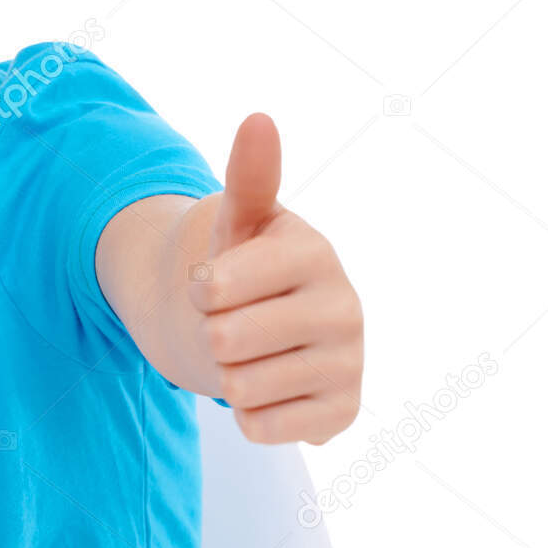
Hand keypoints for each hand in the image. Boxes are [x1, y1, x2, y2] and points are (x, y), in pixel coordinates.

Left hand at [188, 112, 363, 444]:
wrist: (266, 331)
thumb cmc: (247, 269)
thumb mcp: (240, 223)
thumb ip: (248, 178)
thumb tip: (258, 120)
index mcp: (315, 253)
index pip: (216, 286)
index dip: (199, 289)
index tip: (217, 282)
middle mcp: (345, 308)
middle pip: (225, 340)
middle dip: (212, 335)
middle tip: (235, 322)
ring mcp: (348, 364)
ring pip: (239, 388)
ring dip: (228, 376)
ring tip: (253, 353)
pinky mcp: (341, 414)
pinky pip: (262, 427)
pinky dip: (250, 415)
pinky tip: (271, 388)